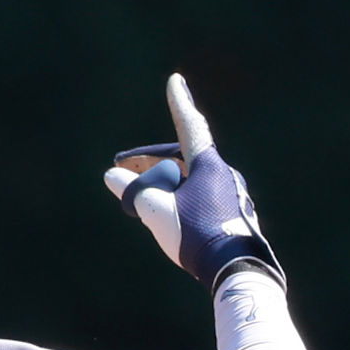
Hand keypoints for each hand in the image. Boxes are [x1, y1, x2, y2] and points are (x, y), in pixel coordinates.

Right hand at [102, 70, 283, 288]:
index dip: (179, 102)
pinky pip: (202, 196)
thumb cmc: (196, 236)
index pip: (189, 125)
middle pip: (183, 158)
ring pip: (191, 179)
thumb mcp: (156, 212)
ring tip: (142, 198)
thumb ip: (133, 191)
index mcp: (208, 164)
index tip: (175, 81)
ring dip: (165, 182)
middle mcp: (223, 172)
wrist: (236, 269)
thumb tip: (113, 176)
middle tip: (125, 172)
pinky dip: (181, 197)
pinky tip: (170, 216)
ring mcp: (231, 193)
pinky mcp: (234, 212)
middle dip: (152, 162)